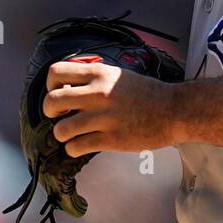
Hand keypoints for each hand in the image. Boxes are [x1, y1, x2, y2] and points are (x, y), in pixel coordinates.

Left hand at [43, 60, 180, 156]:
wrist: (173, 111)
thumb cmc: (145, 93)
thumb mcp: (117, 75)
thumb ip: (93, 78)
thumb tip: (66, 87)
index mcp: (99, 73)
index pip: (56, 73)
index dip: (50, 85)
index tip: (58, 94)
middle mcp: (98, 93)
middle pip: (51, 101)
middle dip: (49, 112)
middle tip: (59, 116)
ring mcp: (104, 118)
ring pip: (60, 130)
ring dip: (62, 134)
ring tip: (72, 134)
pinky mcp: (111, 139)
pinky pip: (76, 147)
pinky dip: (73, 149)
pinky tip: (81, 145)